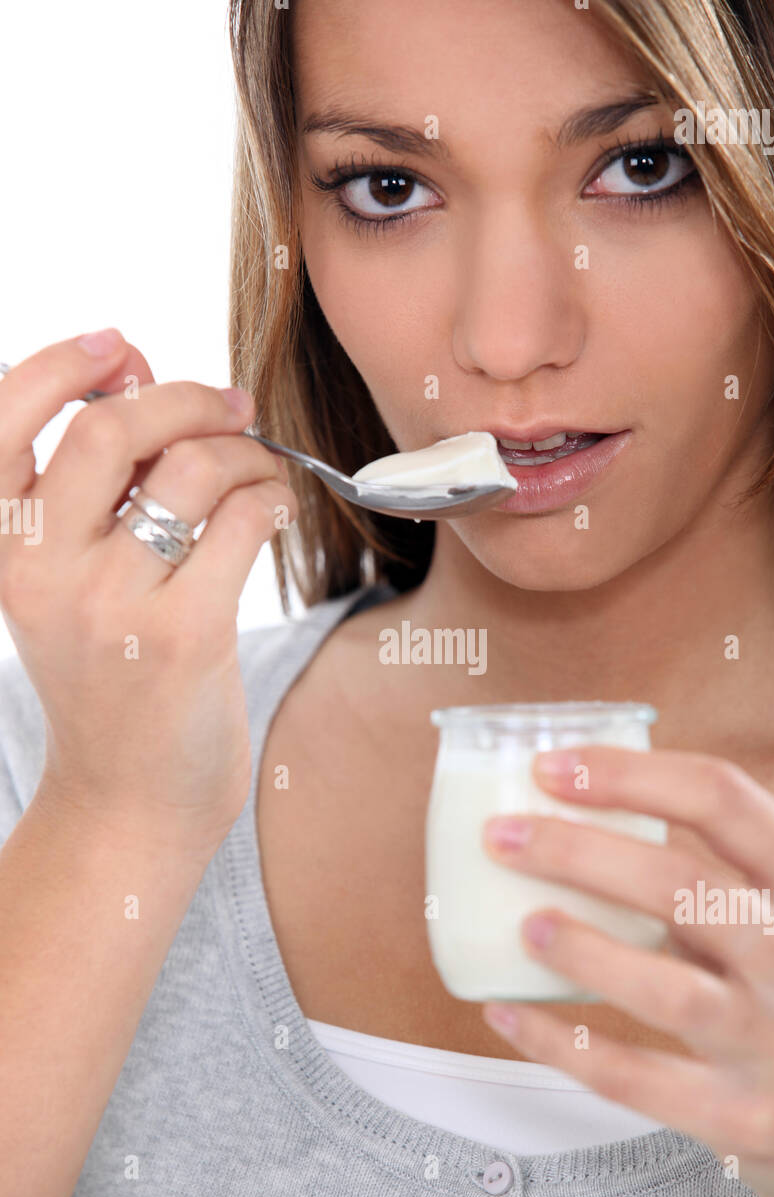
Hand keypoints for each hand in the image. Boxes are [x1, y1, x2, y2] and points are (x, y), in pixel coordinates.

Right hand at [0, 329, 297, 855]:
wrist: (126, 802)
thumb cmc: (108, 681)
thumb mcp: (64, 585)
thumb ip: (87, 490)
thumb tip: (134, 367)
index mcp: (1, 549)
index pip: (2, 421)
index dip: (62, 365)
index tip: (121, 347)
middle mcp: (41, 571)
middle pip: (112, 429)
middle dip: (186, 397)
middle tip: (232, 406)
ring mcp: (111, 604)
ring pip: (191, 469)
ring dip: (245, 453)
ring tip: (260, 474)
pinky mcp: (184, 635)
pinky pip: (243, 520)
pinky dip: (272, 498)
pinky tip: (276, 511)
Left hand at [480, 744, 773, 1196]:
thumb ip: (727, 880)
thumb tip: (587, 825)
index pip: (724, 802)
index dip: (627, 775)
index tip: (552, 768)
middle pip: (682, 886)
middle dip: (578, 851)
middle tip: (505, 835)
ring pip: (667, 990)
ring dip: (581, 949)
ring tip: (522, 924)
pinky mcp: (747, 1123)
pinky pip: (634, 1080)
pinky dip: (562, 1044)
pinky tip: (512, 1014)